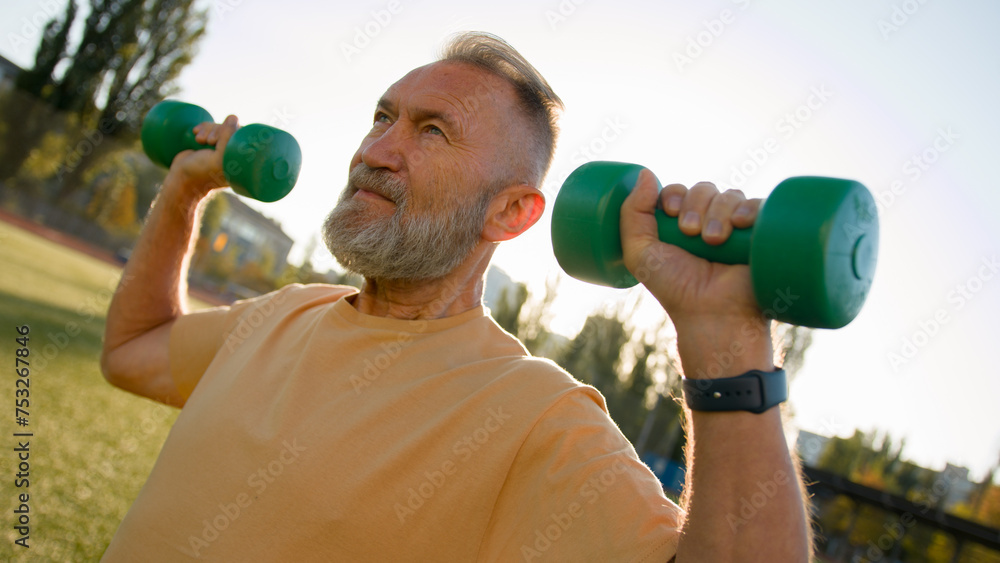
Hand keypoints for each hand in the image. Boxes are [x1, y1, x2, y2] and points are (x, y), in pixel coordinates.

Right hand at [166, 115, 240, 198]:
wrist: (181, 179)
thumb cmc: (202, 172)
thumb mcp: (219, 158)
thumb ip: (229, 138)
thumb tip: (234, 117)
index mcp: (242, 160)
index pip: (243, 135)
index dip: (229, 132)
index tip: (216, 142)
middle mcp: (234, 154)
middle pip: (231, 129)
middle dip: (216, 131)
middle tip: (208, 142)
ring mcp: (221, 149)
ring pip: (220, 127)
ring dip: (208, 129)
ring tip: (199, 140)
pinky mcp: (210, 145)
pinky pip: (210, 128)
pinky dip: (203, 128)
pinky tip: (196, 133)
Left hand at [620, 169, 772, 377]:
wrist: (711, 315)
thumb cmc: (675, 288)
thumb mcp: (640, 253)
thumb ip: (633, 213)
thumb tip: (646, 172)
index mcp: (682, 222)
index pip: (680, 191)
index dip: (676, 194)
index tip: (672, 212)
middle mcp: (710, 220)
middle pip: (704, 189)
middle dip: (695, 205)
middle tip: (691, 233)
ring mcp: (738, 227)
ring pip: (730, 195)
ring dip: (718, 212)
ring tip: (713, 240)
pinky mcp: (763, 234)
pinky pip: (761, 205)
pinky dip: (750, 208)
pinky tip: (740, 224)